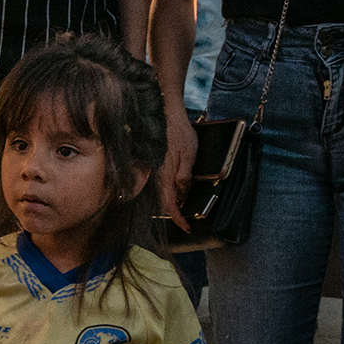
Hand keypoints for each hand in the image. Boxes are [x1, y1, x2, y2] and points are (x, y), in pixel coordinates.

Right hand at [160, 110, 196, 229]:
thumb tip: (183, 195)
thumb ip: (184, 176)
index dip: (178, 218)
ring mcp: (155, 170)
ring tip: (183, 209)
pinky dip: (169, 193)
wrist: (167, 116)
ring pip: (162, 194)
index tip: (186, 227)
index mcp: (165, 175)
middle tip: (186, 221)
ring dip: (172, 204)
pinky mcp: (157, 165)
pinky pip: (161, 184)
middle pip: (163, 201)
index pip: (170, 203)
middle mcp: (157, 175)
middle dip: (174, 213)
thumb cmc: (178, 133)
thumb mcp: (188, 155)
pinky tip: (177, 191)